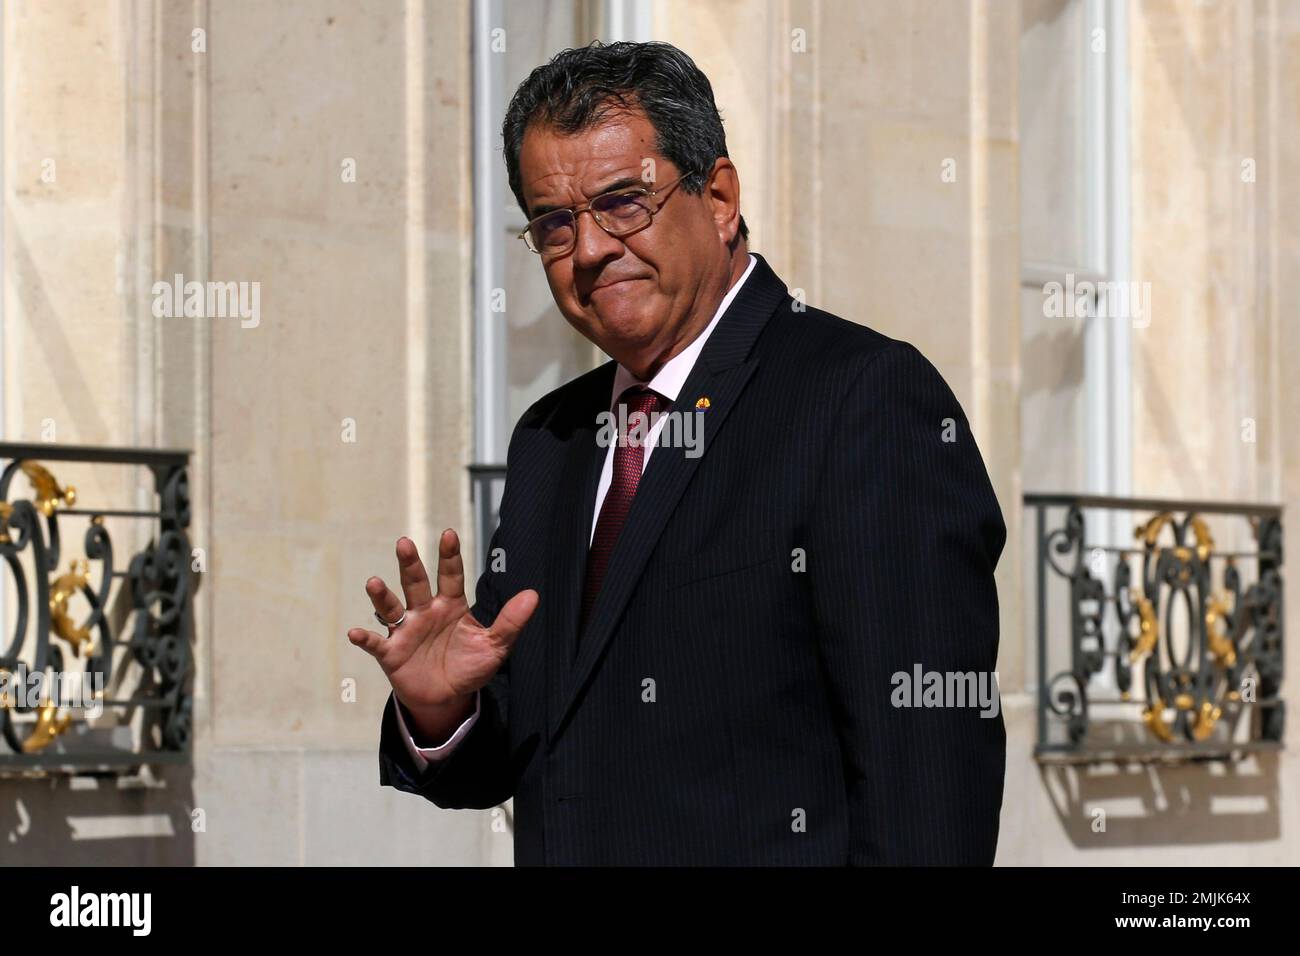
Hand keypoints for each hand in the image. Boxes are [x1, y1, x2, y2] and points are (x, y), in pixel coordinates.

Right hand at [348, 530, 537, 728]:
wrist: (448, 698)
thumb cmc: (469, 666)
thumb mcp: (495, 646)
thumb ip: (511, 622)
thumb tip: (533, 594)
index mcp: (451, 605)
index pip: (451, 575)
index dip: (449, 556)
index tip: (448, 534)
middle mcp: (425, 611)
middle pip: (416, 583)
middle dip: (410, 564)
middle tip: (405, 543)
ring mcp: (406, 631)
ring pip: (391, 607)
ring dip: (382, 596)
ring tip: (374, 583)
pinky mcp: (391, 654)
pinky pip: (375, 643)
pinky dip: (365, 638)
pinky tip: (355, 633)